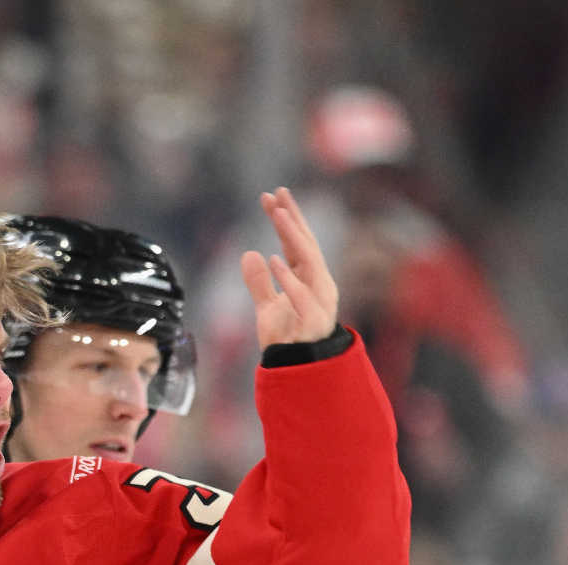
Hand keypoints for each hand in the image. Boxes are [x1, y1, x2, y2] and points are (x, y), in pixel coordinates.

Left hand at [240, 188, 338, 349]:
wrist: (297, 368)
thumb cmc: (287, 337)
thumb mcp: (266, 307)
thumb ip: (258, 282)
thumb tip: (248, 254)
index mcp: (308, 279)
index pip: (296, 243)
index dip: (286, 219)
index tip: (271, 196)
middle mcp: (318, 284)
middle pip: (304, 244)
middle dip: (292, 218)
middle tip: (277, 193)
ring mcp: (318, 300)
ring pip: (308, 261)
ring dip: (292, 237)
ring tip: (278, 214)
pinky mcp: (313, 318)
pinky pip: (300, 295)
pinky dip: (287, 278)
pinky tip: (273, 259)